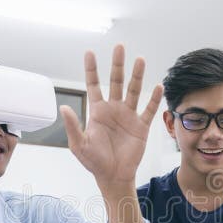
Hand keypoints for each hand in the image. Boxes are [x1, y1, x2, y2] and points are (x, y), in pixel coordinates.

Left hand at [61, 44, 162, 190]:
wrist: (113, 176)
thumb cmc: (94, 162)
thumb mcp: (79, 145)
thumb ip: (72, 126)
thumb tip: (64, 107)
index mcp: (97, 111)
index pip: (93, 85)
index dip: (91, 69)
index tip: (90, 52)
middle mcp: (114, 109)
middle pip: (116, 81)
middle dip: (117, 65)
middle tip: (119, 47)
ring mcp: (128, 116)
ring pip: (133, 91)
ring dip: (136, 76)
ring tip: (139, 60)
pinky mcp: (141, 126)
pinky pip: (149, 109)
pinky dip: (154, 99)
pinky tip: (157, 86)